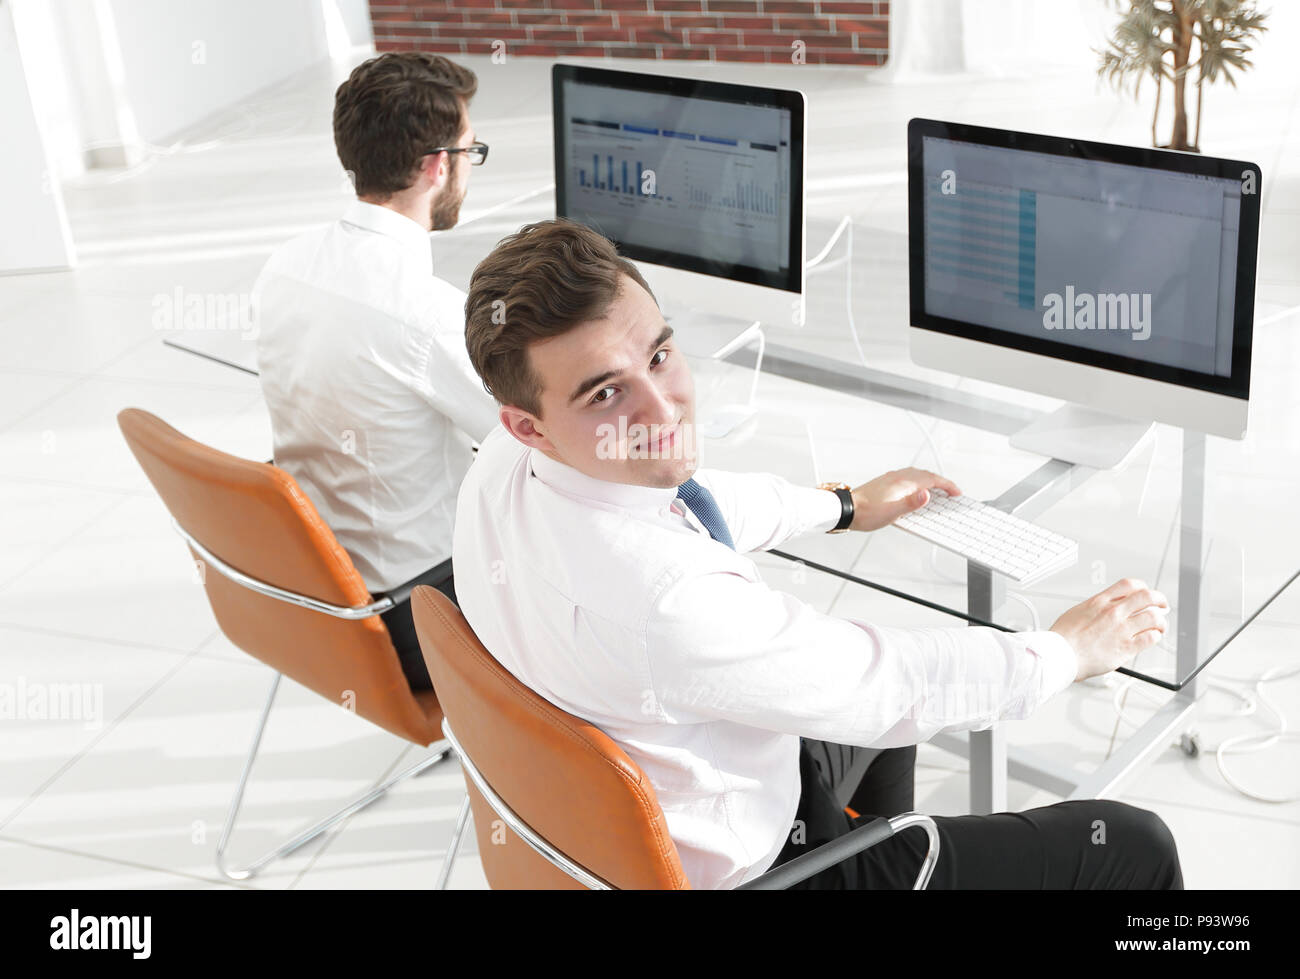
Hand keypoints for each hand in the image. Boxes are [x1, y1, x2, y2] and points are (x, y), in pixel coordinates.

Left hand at [848, 468, 961, 532]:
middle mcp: (898, 477)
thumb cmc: (867, 513)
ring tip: (937, 490)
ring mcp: (891, 478)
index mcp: (903, 483)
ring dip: (930, 480)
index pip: (932, 480)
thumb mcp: (893, 513)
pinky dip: (918, 481)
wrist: (847, 509)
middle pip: (926, 475)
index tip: (956, 492)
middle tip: (951, 492)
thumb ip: (912, 503)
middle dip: (941, 482)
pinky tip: (915, 490)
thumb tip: (928, 494)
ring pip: (917, 475)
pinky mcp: (885, 482)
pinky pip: (908, 477)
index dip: (947, 486)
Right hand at [1050, 578, 1169, 681]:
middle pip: (1147, 597)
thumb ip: (1096, 608)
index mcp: (1100, 602)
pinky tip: (1152, 638)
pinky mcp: (1125, 648)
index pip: (1130, 585)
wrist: (1059, 655)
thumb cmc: (1063, 637)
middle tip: (1162, 605)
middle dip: (1160, 600)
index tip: (1145, 593)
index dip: (1142, 587)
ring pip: (1154, 618)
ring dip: (1161, 621)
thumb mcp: (1077, 611)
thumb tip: (1106, 607)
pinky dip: (1155, 637)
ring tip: (1160, 626)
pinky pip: (1150, 638)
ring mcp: (1121, 630)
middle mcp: (1113, 613)